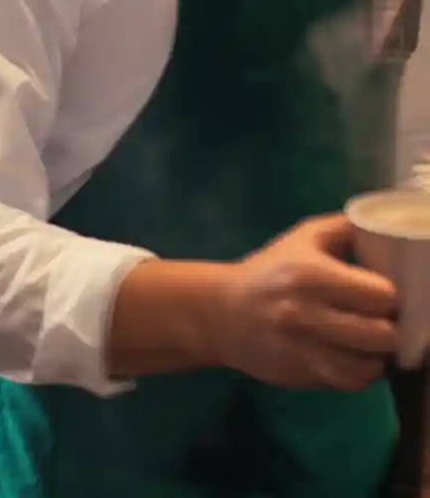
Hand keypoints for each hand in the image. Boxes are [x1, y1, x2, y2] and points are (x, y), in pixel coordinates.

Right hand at [217, 214, 396, 389]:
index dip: (390, 297)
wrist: (219, 312)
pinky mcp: (299, 373)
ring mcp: (302, 349)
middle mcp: (306, 314)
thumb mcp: (301, 239)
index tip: (382, 296)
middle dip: (387, 326)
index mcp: (311, 276)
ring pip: (369, 364)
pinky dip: (360, 372)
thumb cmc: (268, 272)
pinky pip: (349, 382)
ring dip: (376, 354)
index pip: (382, 296)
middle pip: (383, 334)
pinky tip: (354, 358)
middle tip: (379, 320)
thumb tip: (388, 229)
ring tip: (369, 342)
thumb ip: (345, 228)